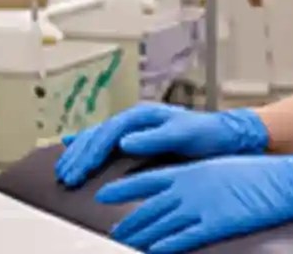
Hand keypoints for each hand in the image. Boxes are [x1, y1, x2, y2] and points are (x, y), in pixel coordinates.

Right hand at [56, 104, 268, 186]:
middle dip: (80, 155)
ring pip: (99, 137)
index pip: (109, 132)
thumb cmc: (210, 133)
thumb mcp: (186, 134)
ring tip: (64, 170)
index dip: (92, 151)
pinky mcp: (140, 139)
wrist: (228, 135)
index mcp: (145, 116)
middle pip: (99, 134)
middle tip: (65, 175)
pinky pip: (106, 141)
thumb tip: (125, 141)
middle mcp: (137, 120)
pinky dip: (88, 144)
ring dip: (80, 153)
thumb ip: (156, 137)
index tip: (80, 169)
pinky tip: (73, 147)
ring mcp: (137, 129)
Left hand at [96, 152, 292, 253]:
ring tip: (124, 244)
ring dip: (140, 236)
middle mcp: (188, 188)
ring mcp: (199, 207)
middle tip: (113, 232)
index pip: (146, 180)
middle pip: (148, 208)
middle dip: (128, 221)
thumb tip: (178, 187)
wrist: (280, 181)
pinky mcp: (213, 225)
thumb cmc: (253, 174)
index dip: (122, 188)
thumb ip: (195, 178)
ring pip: (159, 225)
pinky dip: (164, 247)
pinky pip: (181, 240)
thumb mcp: (218, 169)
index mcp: (189, 171)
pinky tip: (153, 251)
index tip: (104, 194)